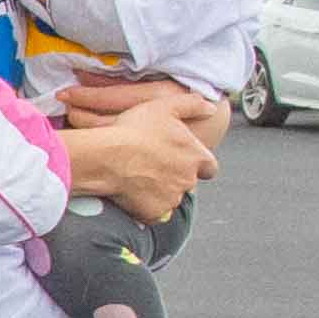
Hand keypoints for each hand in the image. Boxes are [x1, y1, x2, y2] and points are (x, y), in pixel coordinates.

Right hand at [55, 80, 223, 218]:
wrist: (107, 157)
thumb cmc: (135, 130)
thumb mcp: (165, 106)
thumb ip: (193, 105)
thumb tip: (212, 108)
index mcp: (196, 156)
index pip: (210, 167)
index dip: (198, 164)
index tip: (181, 160)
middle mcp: (188, 179)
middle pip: (187, 182)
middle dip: (174, 176)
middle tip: (153, 166)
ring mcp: (171, 198)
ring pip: (170, 197)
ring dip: (160, 191)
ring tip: (138, 178)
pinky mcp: (154, 212)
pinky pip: (153, 212)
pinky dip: (145, 206)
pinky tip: (131, 192)